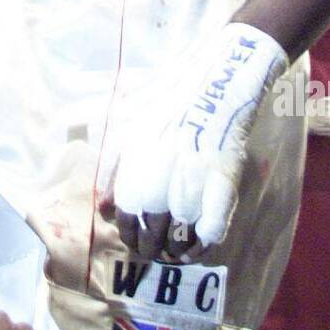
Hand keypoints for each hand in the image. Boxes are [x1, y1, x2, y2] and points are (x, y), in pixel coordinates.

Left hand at [104, 24, 288, 258]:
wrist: (217, 74)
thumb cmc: (168, 96)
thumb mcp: (127, 121)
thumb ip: (112, 165)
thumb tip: (104, 206)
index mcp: (137, 157)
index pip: (128, 213)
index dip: (128, 232)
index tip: (131, 239)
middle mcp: (163, 170)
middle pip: (152, 228)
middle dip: (149, 246)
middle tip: (150, 252)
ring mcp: (195, 174)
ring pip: (181, 231)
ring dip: (174, 250)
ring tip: (171, 255)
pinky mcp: (225, 176)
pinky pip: (214, 224)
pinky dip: (204, 243)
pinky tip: (197, 249)